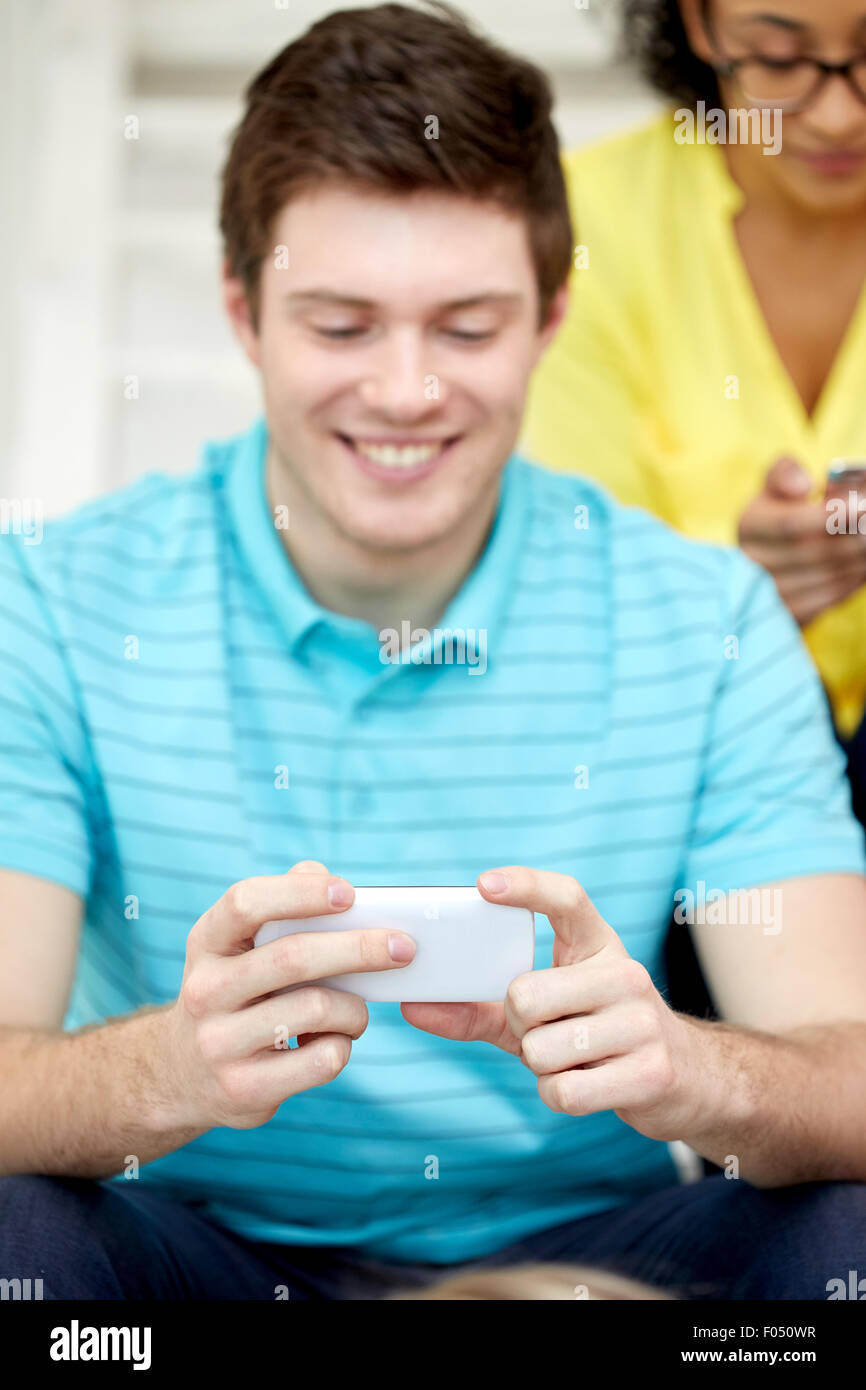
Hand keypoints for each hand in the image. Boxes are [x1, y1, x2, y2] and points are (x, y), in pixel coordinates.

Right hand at [164, 861, 415, 1130]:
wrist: (182, 1075)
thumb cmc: (234, 992)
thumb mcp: (238, 947)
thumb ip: (281, 906)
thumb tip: (327, 878)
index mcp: (206, 943)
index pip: (245, 903)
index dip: (300, 892)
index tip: (349, 893)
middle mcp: (204, 990)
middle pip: (293, 957)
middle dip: (359, 948)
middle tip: (405, 947)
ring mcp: (219, 1044)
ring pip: (316, 1009)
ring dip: (355, 1008)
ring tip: (357, 1010)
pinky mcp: (244, 1088)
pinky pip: (322, 1060)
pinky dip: (343, 1046)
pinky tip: (333, 1043)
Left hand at [402, 867, 702, 1141]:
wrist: (686, 1079)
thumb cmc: (596, 1037)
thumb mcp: (543, 1014)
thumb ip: (478, 1008)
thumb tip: (410, 1009)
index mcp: (599, 945)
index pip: (567, 898)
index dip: (526, 886)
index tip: (484, 885)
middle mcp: (625, 973)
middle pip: (524, 995)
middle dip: (519, 1025)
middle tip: (544, 1032)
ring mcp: (643, 1022)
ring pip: (541, 1049)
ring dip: (542, 1067)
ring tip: (575, 1061)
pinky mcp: (651, 1072)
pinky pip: (565, 1091)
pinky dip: (560, 1096)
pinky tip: (588, 1086)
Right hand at [738, 455, 865, 625]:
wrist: (765, 562)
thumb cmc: (778, 512)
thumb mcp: (775, 486)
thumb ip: (784, 473)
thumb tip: (801, 485)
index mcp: (750, 525)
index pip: (790, 524)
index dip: (830, 517)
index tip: (862, 507)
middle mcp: (753, 564)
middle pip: (815, 552)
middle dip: (855, 537)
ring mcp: (771, 595)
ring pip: (829, 577)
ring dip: (860, 558)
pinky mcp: (791, 615)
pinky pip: (832, 597)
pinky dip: (856, 578)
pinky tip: (865, 561)